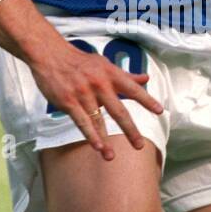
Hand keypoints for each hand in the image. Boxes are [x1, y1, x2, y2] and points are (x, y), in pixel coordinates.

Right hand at [29, 38, 163, 160]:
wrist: (50, 55)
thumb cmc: (80, 61)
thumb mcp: (105, 64)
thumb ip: (126, 75)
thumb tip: (146, 79)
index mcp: (110, 74)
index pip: (132, 88)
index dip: (146, 100)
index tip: (159, 111)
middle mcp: (99, 84)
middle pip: (118, 110)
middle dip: (130, 129)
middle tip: (139, 145)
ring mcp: (83, 94)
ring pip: (98, 120)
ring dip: (105, 140)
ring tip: (111, 156)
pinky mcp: (69, 102)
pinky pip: (81, 121)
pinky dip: (89, 135)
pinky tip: (96, 146)